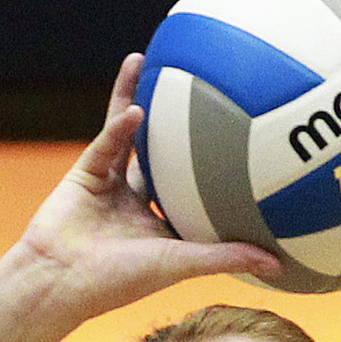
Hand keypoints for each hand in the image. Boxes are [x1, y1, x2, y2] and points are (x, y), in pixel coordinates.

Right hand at [18, 54, 280, 318]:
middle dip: (175, 125)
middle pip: (160, 155)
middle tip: (199, 90)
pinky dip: (119, 125)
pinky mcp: (84, 173)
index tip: (238, 145)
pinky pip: (106, 142)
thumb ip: (227, 257)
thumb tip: (280, 266)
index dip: (210, 171)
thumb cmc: (118, 281)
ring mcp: (109, 185)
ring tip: (152, 61)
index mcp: (160, 225)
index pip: (191, 192)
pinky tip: (136, 106)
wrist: (60, 280)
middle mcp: (136, 202)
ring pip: (127, 134)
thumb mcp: (181, 264)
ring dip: (137, 98)